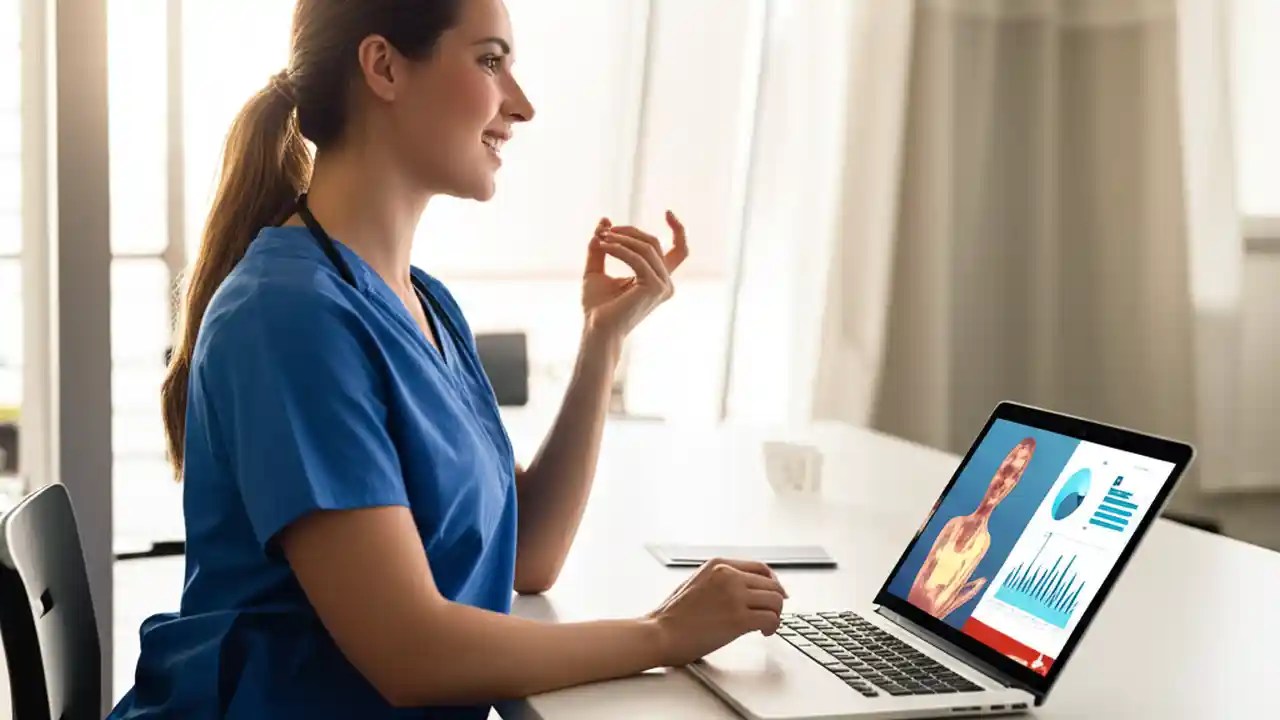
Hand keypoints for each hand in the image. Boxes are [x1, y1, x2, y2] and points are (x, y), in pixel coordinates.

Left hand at [581, 212, 688, 342]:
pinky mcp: (654, 287)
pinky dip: (619, 249)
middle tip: (604, 231)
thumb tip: (604, 220)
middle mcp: (665, 283)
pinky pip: (638, 258)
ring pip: (647, 248)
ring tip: (600, 238)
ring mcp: (663, 286)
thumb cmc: (597, 305)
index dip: (678, 230)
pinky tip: (603, 246)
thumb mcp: (596, 269)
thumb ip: (602, 246)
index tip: (668, 212)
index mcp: (658, 279)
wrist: (595, 329)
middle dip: (629, 232)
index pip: (679, 251)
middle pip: (654, 243)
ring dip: (621, 239)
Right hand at [647, 558, 787, 666]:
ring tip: (766, 625)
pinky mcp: (738, 618)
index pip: (760, 567)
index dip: (773, 582)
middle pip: (772, 584)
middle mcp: (728, 575)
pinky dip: (773, 626)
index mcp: (718, 564)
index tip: (775, 593)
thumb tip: (745, 590)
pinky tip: (763, 632)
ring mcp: (734, 596)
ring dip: (775, 614)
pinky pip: (771, 618)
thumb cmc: (672, 616)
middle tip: (771, 614)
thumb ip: (720, 581)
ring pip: (776, 600)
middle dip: (776, 601)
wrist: (659, 633)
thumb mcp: (697, 583)